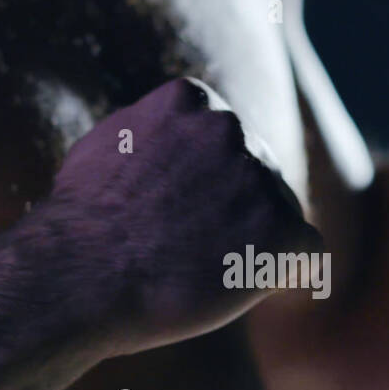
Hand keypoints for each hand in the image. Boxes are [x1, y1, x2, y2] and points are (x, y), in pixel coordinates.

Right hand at [44, 77, 319, 352]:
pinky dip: (287, 276)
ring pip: (281, 215)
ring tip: (203, 274)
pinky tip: (249, 289)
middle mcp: (230, 128)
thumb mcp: (106, 147)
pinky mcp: (282, 229)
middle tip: (191, 253)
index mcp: (190, 100)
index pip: (225, 142)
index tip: (182, 217)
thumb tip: (168, 134)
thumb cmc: (81, 224)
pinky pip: (307, 256)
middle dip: (236, 213)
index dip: (210, 187)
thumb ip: (153, 133)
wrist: (82, 276)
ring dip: (254, 245)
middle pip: (258, 175)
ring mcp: (258, 176)